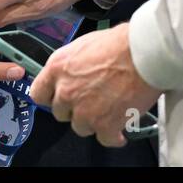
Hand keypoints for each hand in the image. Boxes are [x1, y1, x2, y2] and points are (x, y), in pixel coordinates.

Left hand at [29, 23, 162, 147]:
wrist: (144, 53)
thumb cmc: (120, 43)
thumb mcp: (83, 45)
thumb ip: (71, 65)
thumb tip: (73, 74)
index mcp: (58, 68)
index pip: (38, 94)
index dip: (50, 98)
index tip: (59, 99)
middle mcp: (66, 91)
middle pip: (61, 113)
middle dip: (75, 109)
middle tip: (91, 102)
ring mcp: (84, 111)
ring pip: (81, 127)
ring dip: (94, 122)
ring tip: (109, 112)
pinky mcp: (105, 125)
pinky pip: (105, 139)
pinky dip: (113, 136)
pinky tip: (120, 130)